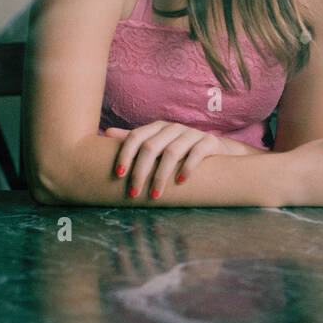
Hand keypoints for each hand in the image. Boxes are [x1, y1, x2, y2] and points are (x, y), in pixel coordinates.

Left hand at [103, 122, 249, 199]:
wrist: (214, 150)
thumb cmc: (180, 149)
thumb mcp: (157, 143)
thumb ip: (134, 139)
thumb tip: (107, 132)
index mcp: (157, 127)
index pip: (136, 136)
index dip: (125, 154)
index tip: (119, 175)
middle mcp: (173, 127)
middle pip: (151, 147)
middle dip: (140, 172)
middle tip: (133, 193)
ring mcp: (192, 133)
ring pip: (172, 152)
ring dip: (161, 176)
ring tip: (155, 195)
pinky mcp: (209, 142)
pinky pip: (196, 153)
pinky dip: (187, 168)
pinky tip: (180, 182)